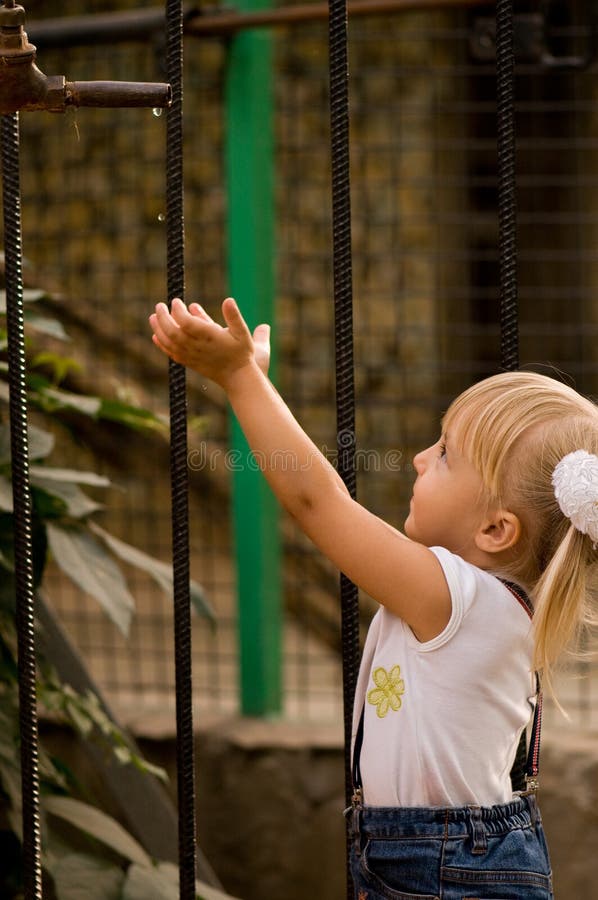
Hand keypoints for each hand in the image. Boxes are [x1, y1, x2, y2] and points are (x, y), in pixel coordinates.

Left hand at [149, 297, 264, 387]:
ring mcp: (191, 356)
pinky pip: (171, 353)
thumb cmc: (241, 352)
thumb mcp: (242, 332)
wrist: (236, 377)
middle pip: (173, 331)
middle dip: (163, 318)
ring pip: (170, 342)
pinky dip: (162, 344)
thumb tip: (228, 300)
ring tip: (153, 317)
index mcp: (209, 336)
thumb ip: (234, 316)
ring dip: (158, 329)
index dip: (178, 311)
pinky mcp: (189, 362)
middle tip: (159, 305)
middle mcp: (198, 346)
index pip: (187, 322)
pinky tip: (156, 336)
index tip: (176, 301)